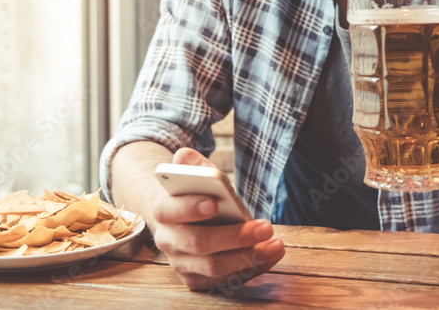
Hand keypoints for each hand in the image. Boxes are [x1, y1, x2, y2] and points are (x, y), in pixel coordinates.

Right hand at [150, 147, 284, 291]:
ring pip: (214, 267)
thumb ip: (191, 165)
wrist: (186, 220)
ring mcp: (183, 264)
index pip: (170, 211)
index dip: (190, 208)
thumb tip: (186, 156)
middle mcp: (168, 241)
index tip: (215, 203)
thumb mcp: (192, 175)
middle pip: (199, 243)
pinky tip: (271, 255)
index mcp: (163, 211)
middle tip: (265, 227)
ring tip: (275, 244)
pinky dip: (252, 270)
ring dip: (248, 257)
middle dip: (234, 236)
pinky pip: (226, 282)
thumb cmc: (195, 194)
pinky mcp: (198, 280)